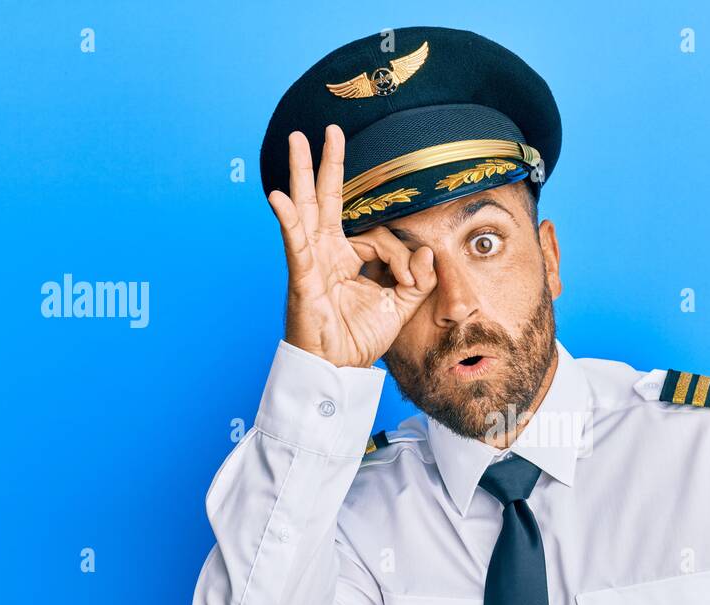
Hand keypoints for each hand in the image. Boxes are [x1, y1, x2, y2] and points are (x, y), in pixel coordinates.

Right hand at [267, 124, 435, 367]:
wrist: (338, 369)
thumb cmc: (359, 339)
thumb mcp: (399, 307)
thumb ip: (419, 281)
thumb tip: (430, 254)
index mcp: (346, 259)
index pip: (377, 236)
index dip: (400, 253)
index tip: (412, 278)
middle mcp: (325, 254)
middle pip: (325, 201)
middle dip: (325, 165)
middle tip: (326, 131)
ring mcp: (311, 263)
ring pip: (306, 210)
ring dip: (301, 173)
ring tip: (297, 141)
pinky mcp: (302, 279)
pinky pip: (295, 246)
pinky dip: (288, 221)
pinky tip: (279, 197)